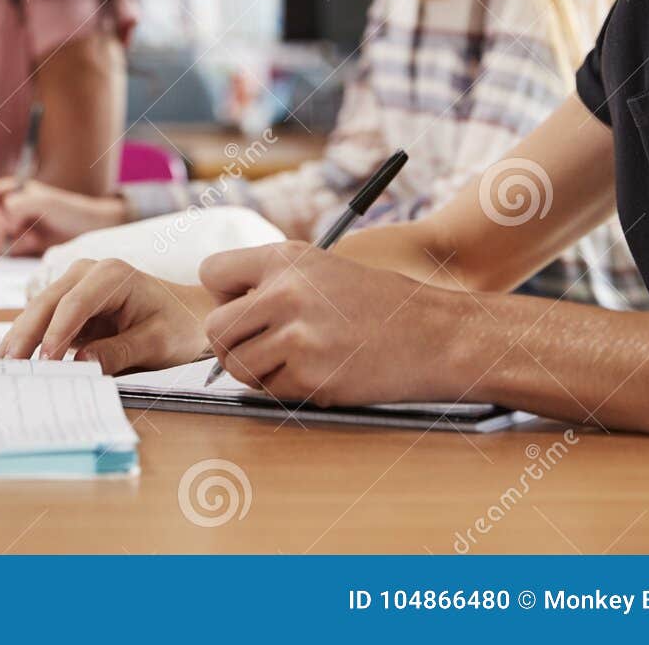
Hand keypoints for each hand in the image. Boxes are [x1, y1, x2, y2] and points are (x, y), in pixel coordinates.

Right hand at [0, 178, 126, 254]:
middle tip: (11, 232)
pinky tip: (34, 243)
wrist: (86, 230)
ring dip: (6, 240)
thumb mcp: (48, 202)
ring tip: (32, 236)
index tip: (6, 223)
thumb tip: (4, 214)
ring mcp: (5, 226)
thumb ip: (23, 204)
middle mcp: (1, 206)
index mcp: (6, 190)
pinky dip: (14, 249)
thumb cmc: (69, 209)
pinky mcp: (13, 244)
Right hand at [0, 258, 215, 372]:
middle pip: (48, 303)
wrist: (187, 316)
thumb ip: (120, 352)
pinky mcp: (68, 304)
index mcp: (113, 275)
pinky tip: (9, 361)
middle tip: (6, 365)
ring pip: (38, 311)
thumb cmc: (177, 326)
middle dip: (26, 334)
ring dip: (19, 338)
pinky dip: (28, 340)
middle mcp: (88, 272)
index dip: (57, 332)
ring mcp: (74, 286)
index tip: (45, 361)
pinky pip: (43, 322)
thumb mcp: (157, 343)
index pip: (76, 302)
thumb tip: (82, 363)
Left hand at [199, 241, 465, 405]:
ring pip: (237, 367)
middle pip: (214, 329)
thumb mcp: (323, 268)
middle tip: (262, 347)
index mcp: (285, 257)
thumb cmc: (380, 304)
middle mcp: (285, 291)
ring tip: (295, 361)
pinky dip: (289, 390)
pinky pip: (271, 391)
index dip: (223, 296)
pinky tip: (321, 373)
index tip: (245, 307)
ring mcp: (297, 335)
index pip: (211, 273)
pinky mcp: (311, 375)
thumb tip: (223, 311)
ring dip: (258, 372)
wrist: (437, 335)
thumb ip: (272, 281)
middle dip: (232, 345)